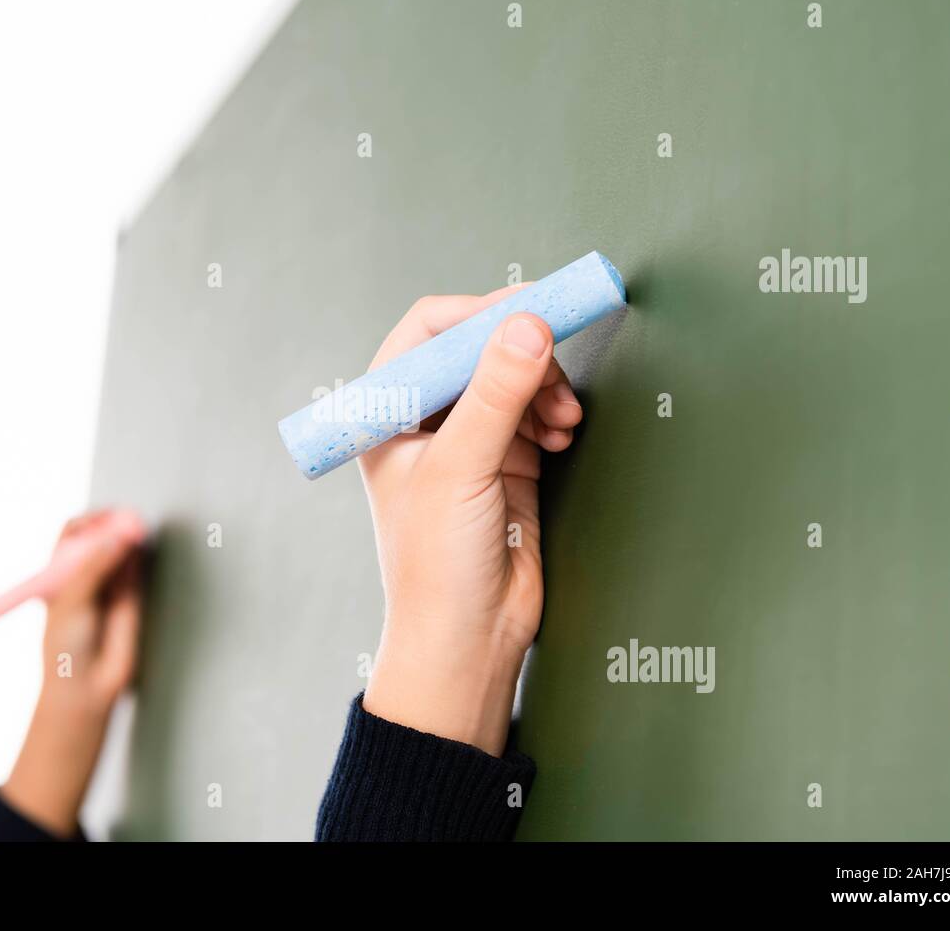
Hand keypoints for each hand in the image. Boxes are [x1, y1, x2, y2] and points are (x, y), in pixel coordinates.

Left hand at [0, 509, 145, 836]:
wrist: (88, 686)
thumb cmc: (67, 647)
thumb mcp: (73, 601)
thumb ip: (95, 568)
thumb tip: (119, 538)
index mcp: (60, 573)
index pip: (73, 534)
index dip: (90, 522)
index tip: (104, 519)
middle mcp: (85, 574)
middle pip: (101, 536)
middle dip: (114, 525)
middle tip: (128, 522)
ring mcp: (110, 584)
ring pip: (122, 549)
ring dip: (130, 537)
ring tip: (138, 535)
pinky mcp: (132, 597)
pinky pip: (138, 568)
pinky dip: (141, 555)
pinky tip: (142, 552)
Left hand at [359, 289, 582, 755]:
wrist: (467, 639)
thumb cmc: (435, 565)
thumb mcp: (460, 469)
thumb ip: (495, 394)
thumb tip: (529, 325)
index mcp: (387, 411)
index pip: (431, 329)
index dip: (481, 313)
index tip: (532, 311)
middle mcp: (424, 419)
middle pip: (478, 347)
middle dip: (522, 353)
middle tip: (556, 365)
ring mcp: (465, 440)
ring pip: (513, 377)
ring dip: (544, 387)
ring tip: (561, 418)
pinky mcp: (504, 462)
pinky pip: (533, 412)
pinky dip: (553, 414)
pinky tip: (561, 434)